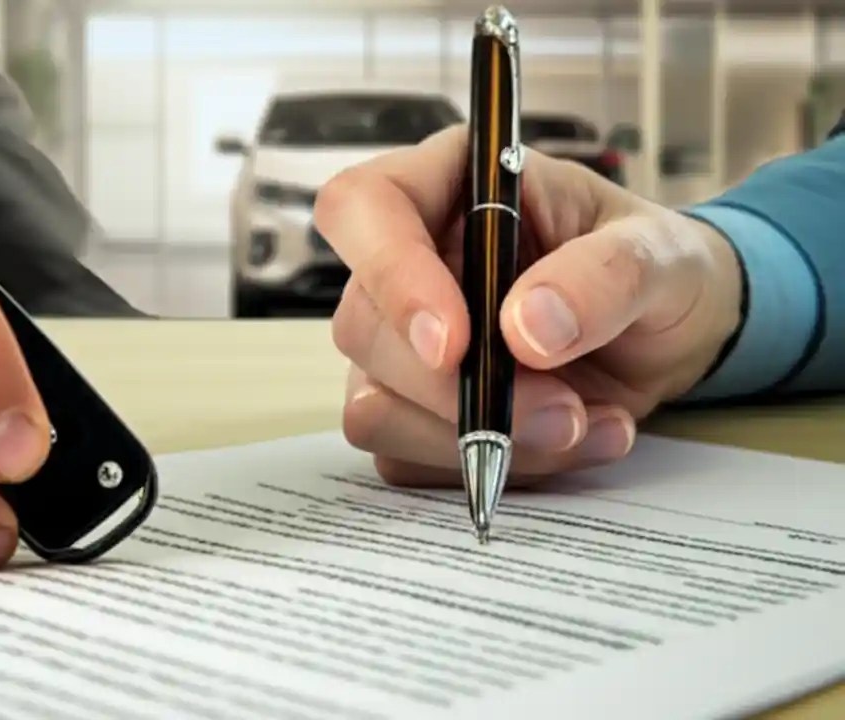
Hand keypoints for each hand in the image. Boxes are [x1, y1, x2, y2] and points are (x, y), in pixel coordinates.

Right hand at [314, 125, 742, 485]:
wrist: (670, 334)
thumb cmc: (652, 266)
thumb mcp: (659, 253)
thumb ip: (604, 276)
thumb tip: (526, 327)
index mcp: (450, 186)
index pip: (362, 207)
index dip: (390, 274)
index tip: (456, 345)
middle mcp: (409, 262)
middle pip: (363, 328)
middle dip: (460, 390)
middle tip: (564, 408)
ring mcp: (401, 343)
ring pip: (375, 406)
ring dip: (476, 437)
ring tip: (583, 423)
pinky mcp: (413, 411)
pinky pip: (408, 459)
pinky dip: (492, 467)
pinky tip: (569, 440)